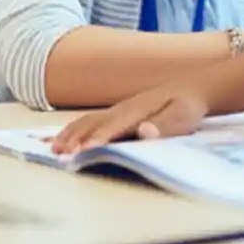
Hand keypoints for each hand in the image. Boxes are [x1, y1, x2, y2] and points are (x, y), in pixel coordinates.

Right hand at [51, 84, 209, 153]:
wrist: (190, 88)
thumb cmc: (187, 106)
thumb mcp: (183, 117)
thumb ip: (164, 126)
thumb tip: (144, 132)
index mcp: (138, 110)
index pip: (114, 126)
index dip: (99, 138)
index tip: (84, 150)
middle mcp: (123, 108)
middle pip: (94, 123)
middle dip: (76, 138)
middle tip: (60, 154)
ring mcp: (117, 110)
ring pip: (88, 121)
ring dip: (70, 135)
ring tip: (54, 150)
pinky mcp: (115, 114)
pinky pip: (89, 121)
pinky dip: (72, 130)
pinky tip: (59, 140)